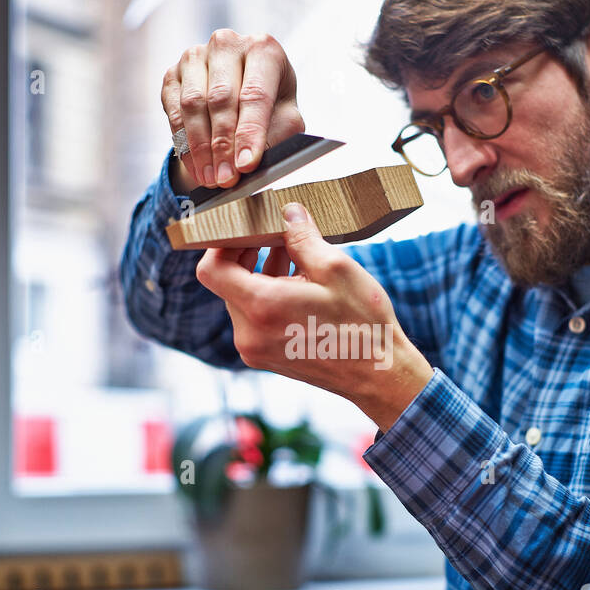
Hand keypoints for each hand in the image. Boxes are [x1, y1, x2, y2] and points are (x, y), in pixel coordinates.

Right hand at [160, 29, 304, 194]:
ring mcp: (196, 56)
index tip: (246, 165)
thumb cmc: (271, 107)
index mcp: (264, 49)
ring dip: (200, 148)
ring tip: (211, 179)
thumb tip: (249, 162)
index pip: (255, 94)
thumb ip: (276, 137)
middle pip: (221, 99)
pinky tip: (196, 167)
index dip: (249, 133)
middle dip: (223, 145)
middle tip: (226, 179)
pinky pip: (174, 111)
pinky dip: (183, 143)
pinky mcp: (173, 73)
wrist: (242, 97)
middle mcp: (228, 44)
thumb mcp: (286, 120)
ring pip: (193, 105)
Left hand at [195, 203, 433, 432]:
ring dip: (263, 276)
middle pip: (228, 283)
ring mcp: (256, 349)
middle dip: (249, 256)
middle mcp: (249, 334)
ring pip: (243, 300)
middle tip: (278, 237)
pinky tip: (301, 286)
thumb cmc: (361, 325)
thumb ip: (302, 237)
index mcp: (262, 307)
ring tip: (297, 259)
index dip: (221, 245)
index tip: (244, 231)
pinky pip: (255, 319)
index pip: (211, 270)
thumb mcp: (336, 268)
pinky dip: (270, 298)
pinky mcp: (267, 357)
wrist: (378, 376)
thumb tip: (287, 213)